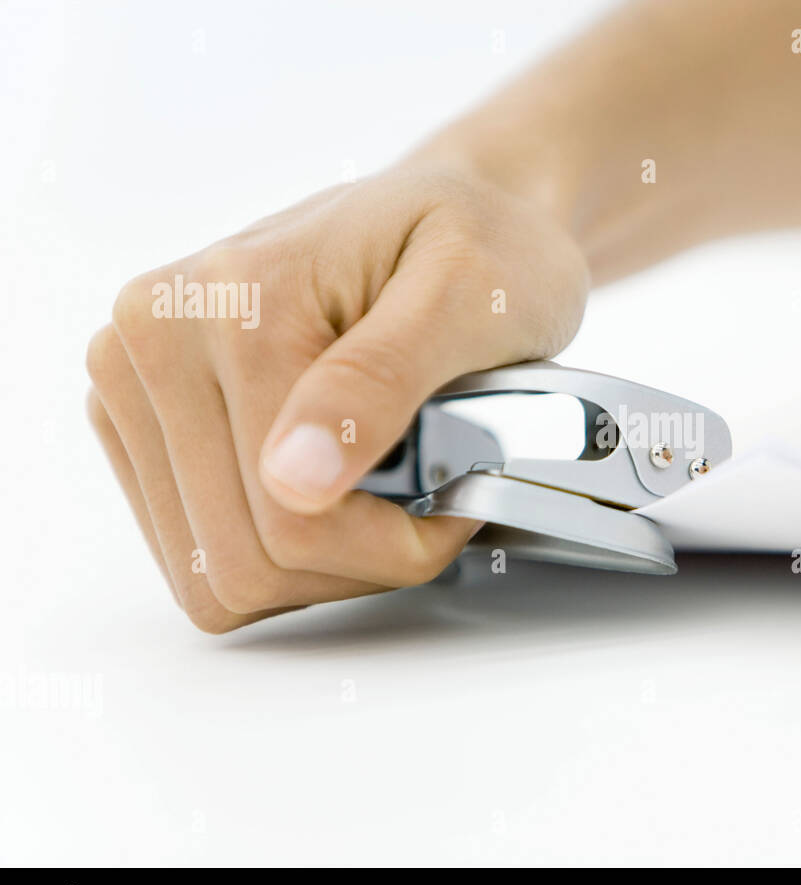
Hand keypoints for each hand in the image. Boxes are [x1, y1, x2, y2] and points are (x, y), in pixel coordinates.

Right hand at [87, 163, 588, 631]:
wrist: (459, 210)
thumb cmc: (481, 244)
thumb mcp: (469, 296)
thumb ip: (381, 379)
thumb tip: (292, 480)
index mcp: (226, 304)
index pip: (289, 518)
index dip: (392, 545)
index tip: (459, 506)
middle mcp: (152, 338)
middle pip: (242, 560)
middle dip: (357, 560)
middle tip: (429, 505)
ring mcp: (133, 380)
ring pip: (216, 573)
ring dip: (320, 564)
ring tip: (388, 496)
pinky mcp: (139, 418)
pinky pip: (201, 553)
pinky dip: (280, 553)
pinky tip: (340, 496)